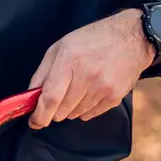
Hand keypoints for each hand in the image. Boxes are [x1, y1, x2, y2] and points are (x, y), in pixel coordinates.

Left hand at [27, 9, 155, 128]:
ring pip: (74, 114)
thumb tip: (30, 97)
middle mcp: (87, 76)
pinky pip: (90, 114)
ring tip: (77, 87)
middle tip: (57, 95)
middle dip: (53, 109)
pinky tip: (89, 91)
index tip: (34, 122)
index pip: (51, 98)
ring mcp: (103, 88)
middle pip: (61, 110)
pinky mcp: (115, 97)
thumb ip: (42, 74)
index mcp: (69, 60)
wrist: (131, 38)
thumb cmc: (90, 41)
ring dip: (69, 107)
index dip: (40, 115)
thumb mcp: (59, 48)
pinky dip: (84, 108)